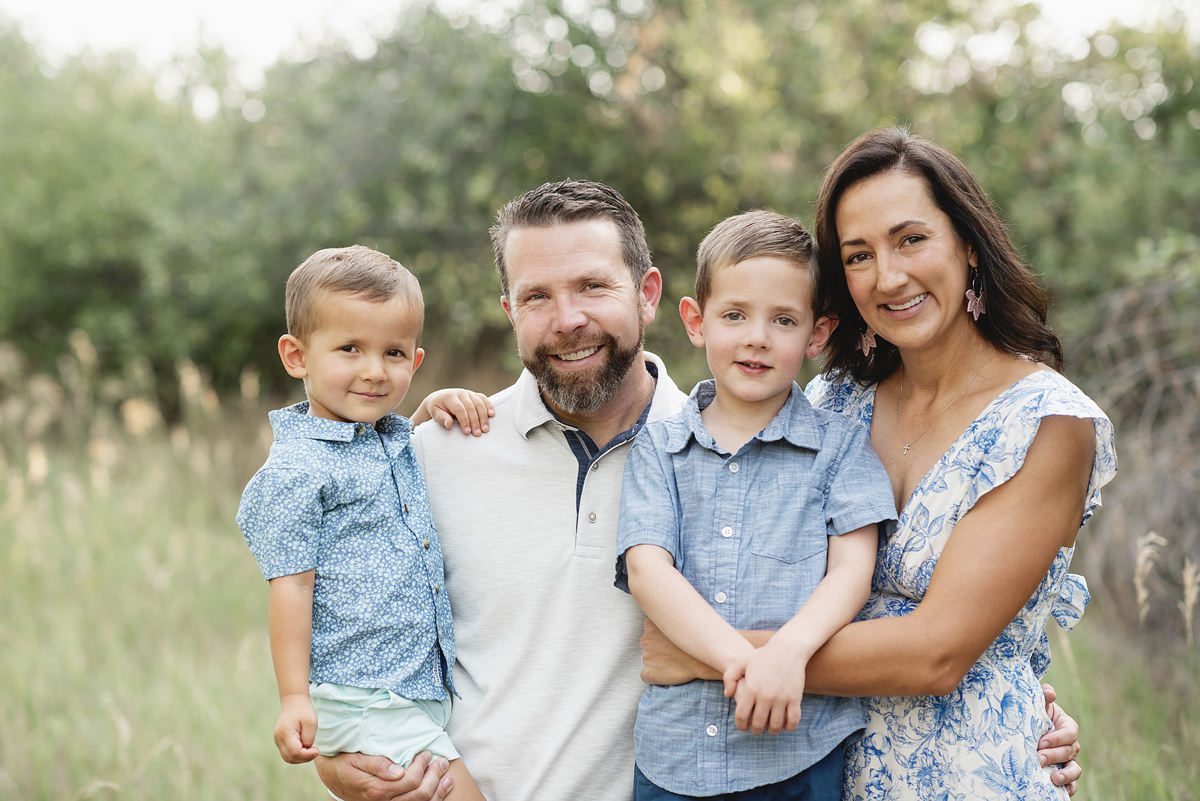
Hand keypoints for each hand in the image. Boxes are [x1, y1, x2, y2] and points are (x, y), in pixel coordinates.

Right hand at [274, 693, 318, 763]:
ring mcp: (278, 741)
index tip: (317, 750)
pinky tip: (306, 748)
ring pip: (288, 758)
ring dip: (301, 758)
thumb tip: (306, 750)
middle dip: (304, 758)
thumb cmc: (304, 710)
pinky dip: (297, 755)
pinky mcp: (280, 742)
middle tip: (315, 750)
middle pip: (290, 758)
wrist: (294, 701)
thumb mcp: (311, 722)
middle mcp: (278, 739)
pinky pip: (288, 754)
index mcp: (285, 733)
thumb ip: (309, 738)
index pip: (295, 752)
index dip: (307, 755)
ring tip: (311, 748)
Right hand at [315, 751, 452, 800]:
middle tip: (440, 761)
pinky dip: (434, 799)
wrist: (333, 776)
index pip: (409, 781)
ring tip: (447, 776)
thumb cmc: (345, 763)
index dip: (421, 767)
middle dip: (434, 777)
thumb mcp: (355, 759)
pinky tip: (442, 788)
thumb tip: (399, 770)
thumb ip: (376, 764)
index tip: (426, 752)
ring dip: (438, 791)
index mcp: (376, 789)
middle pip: (419, 795)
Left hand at [419, 389, 493, 435]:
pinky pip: (483, 399)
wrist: (439, 398)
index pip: (459, 409)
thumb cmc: (437, 408)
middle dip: (475, 421)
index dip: (464, 420)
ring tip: (486, 429)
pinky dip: (489, 406)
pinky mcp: (474, 395)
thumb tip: (449, 424)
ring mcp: (469, 393)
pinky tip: (492, 415)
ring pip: (479, 403)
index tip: (467, 432)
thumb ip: (441, 418)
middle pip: (471, 407)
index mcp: (450, 397)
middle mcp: (460, 393)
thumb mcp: (435, 413)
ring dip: (484, 417)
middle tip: (478, 433)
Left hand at [639, 620, 718, 684]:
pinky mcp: (649, 673)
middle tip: (675, 652)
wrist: (704, 660)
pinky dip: (655, 676)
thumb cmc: (697, 639)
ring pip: (649, 659)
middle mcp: (645, 640)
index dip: (662, 637)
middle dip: (659, 649)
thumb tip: (670, 614)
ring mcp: (646, 657)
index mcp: (650, 624)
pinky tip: (670, 672)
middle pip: (649, 645)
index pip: (650, 631)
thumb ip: (670, 619)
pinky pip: (647, 675)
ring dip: (659, 661)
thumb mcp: (683, 619)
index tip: (672, 641)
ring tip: (676, 662)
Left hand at [731, 640, 805, 734]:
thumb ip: (730, 677)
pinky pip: (793, 720)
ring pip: (775, 725)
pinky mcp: (795, 698)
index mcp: (751, 688)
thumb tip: (728, 695)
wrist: (788, 649)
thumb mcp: (742, 662)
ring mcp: (781, 698)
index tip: (743, 727)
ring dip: (772, 731)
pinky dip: (789, 727)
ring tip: (770, 728)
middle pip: (758, 724)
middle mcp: (765, 696)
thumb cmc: (764, 656)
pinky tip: (785, 724)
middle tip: (756, 730)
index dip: (740, 725)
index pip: (741, 715)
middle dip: (755, 730)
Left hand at [1039, 683, 1081, 795]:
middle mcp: (1070, 745)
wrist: (1023, 729)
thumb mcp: (1037, 703)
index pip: (1070, 732)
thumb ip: (1043, 696)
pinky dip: (1068, 788)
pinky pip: (1071, 785)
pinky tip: (1058, 790)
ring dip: (1066, 775)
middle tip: (1037, 758)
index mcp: (1067, 726)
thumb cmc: (1032, 714)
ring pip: (1075, 769)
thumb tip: (1049, 692)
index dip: (1058, 738)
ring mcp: (1067, 761)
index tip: (1041, 741)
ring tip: (1053, 778)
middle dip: (1054, 755)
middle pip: (1069, 752)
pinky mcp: (1062, 775)